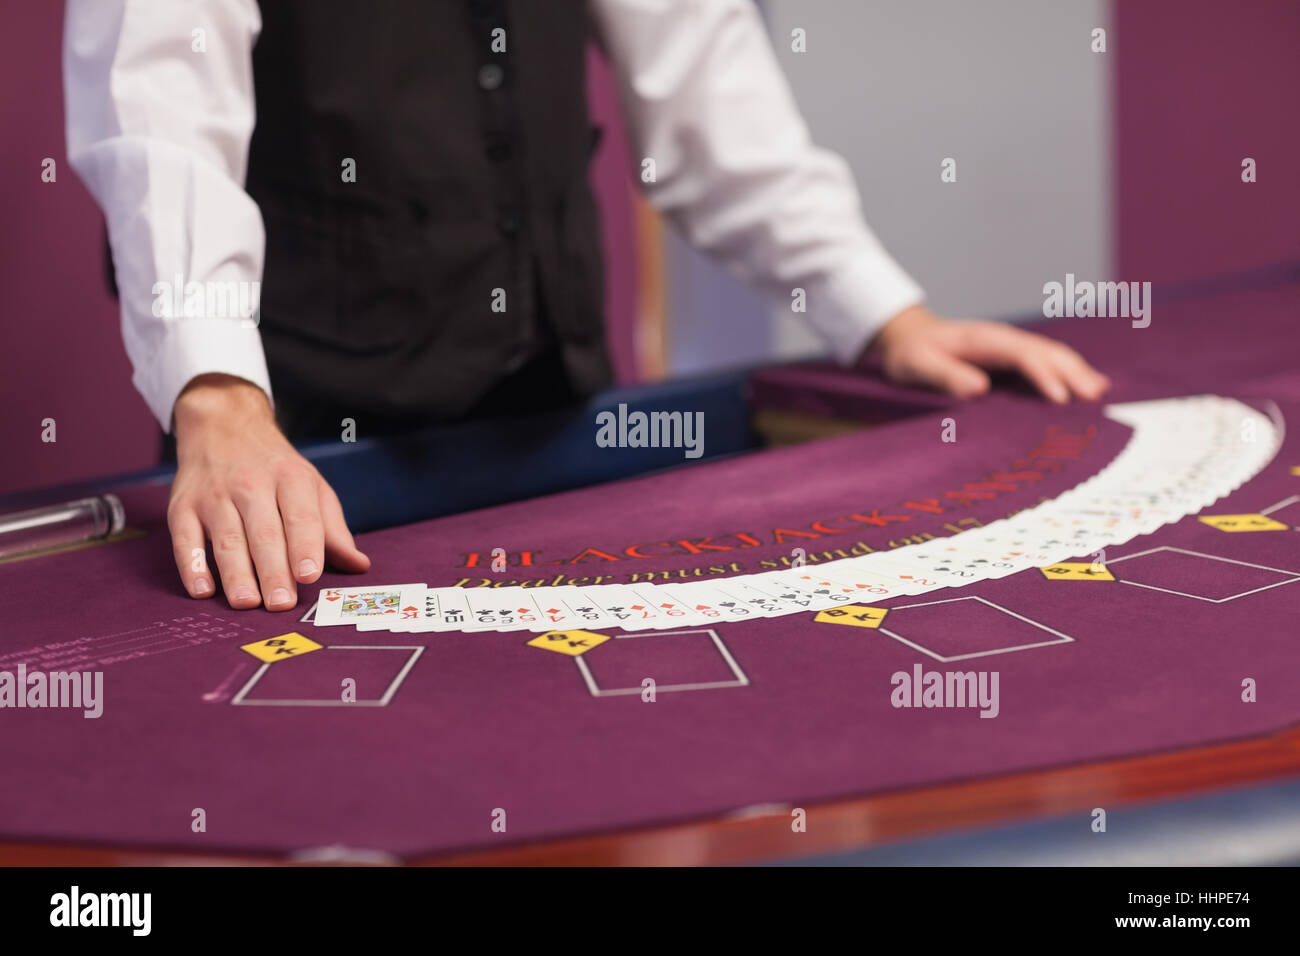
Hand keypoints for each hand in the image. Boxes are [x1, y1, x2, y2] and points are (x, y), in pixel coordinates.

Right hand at [167, 374, 369, 608]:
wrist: (223, 426)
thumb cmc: (274, 467)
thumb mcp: (311, 486)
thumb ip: (332, 529)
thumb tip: (358, 565)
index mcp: (290, 478)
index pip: (300, 515)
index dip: (305, 545)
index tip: (309, 575)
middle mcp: (251, 485)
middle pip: (264, 533)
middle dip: (273, 570)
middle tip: (281, 603)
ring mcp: (214, 496)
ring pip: (227, 538)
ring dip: (236, 573)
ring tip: (247, 603)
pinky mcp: (183, 506)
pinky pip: (185, 539)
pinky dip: (191, 565)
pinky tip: (203, 589)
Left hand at [868, 305, 1110, 402]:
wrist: (910, 338)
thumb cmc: (911, 354)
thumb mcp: (916, 365)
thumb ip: (943, 375)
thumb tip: (977, 388)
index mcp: (983, 340)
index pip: (1021, 355)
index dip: (1043, 375)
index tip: (1060, 399)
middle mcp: (1002, 339)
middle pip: (1045, 351)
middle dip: (1071, 372)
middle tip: (1094, 398)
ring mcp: (1009, 347)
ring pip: (1051, 355)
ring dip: (1076, 372)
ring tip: (1100, 394)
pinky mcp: (1011, 358)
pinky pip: (1045, 363)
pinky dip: (1067, 373)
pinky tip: (1087, 386)